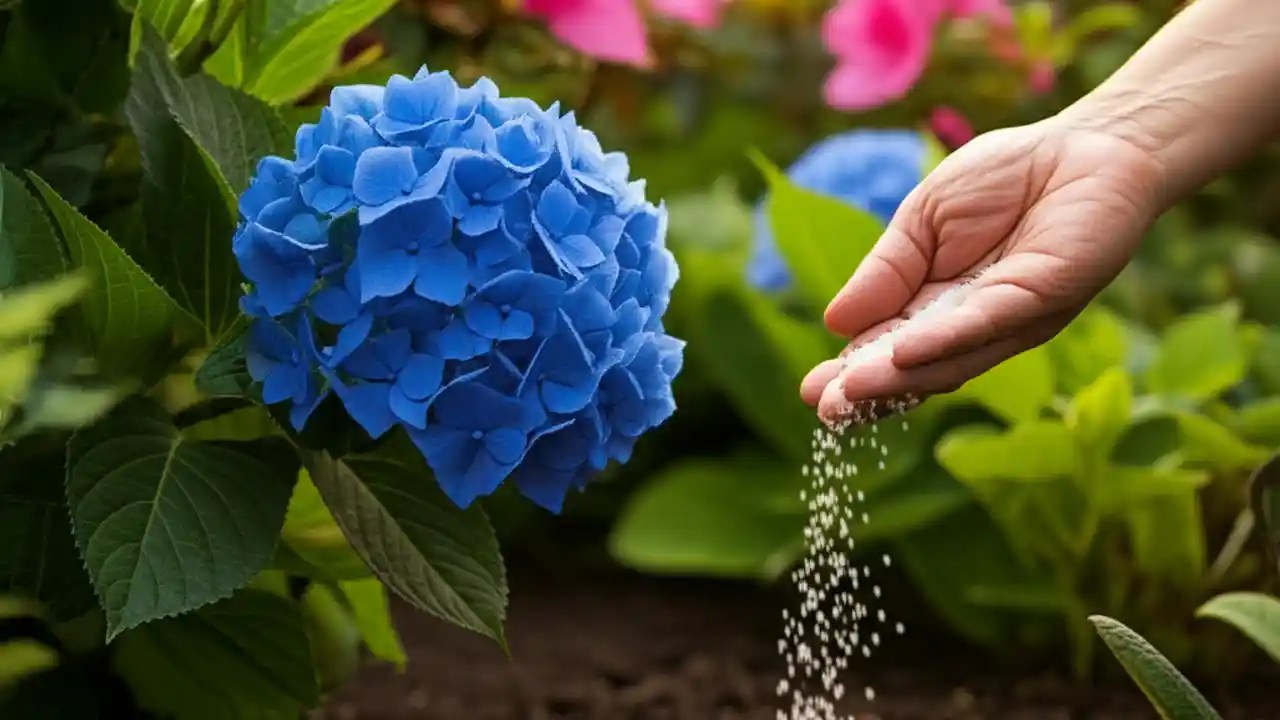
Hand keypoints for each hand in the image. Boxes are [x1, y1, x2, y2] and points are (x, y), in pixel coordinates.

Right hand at [801, 116, 1165, 423]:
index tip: (812, 393)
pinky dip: (943, 340)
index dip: (854, 371)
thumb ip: (886, 270)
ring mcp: (1010, 318)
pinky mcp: (1044, 296)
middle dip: (870, 390)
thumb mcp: (923, 219)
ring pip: (948, 357)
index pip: (889, 349)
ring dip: (897, 377)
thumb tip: (835, 322)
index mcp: (937, 306)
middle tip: (826, 409)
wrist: (1086, 145)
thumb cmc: (1006, 177)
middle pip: (916, 368)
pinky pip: (986, 322)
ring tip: (851, 390)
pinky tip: (903, 352)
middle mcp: (974, 325)